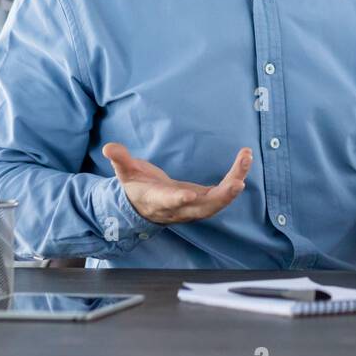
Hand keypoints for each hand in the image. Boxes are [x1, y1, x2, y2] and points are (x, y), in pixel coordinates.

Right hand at [103, 142, 250, 224]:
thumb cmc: (136, 187)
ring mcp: (195, 206)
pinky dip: (236, 177)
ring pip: (219, 200)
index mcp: (159, 201)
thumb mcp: (125, 173)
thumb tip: (108, 147)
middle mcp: (180, 208)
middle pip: (204, 207)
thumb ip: (120, 160)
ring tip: (246, 159)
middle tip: (238, 182)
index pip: (169, 202)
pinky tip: (245, 160)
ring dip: (235, 181)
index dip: (179, 200)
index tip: (190, 195)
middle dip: (222, 196)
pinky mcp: (205, 200)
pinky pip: (224, 192)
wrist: (146, 205)